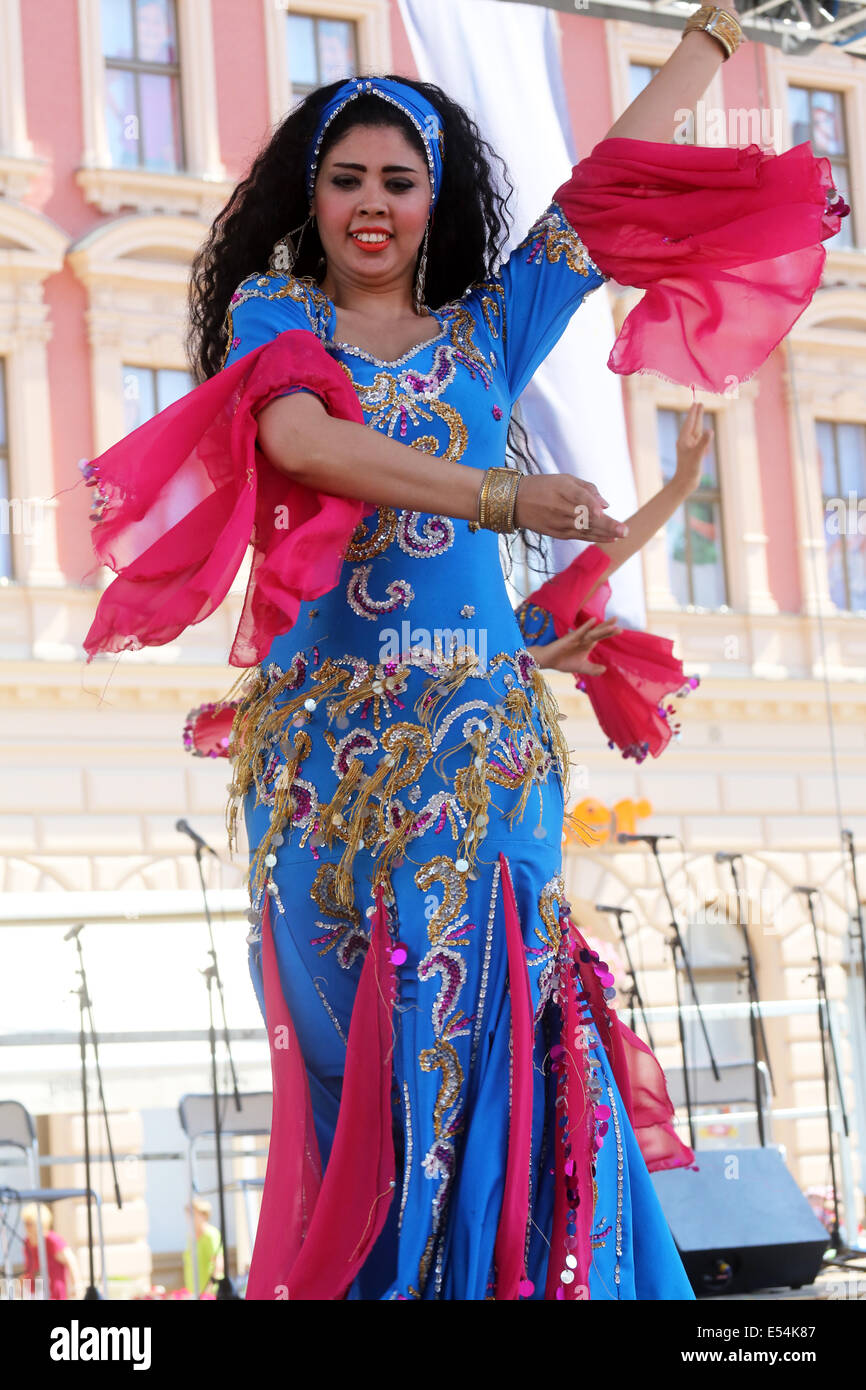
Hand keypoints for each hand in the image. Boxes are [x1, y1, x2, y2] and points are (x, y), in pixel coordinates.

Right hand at [514, 474, 628, 542]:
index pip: (578, 497)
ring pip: (585, 529)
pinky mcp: (557, 534)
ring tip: (622, 534)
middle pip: (586, 517)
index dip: (591, 504)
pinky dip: (596, 538)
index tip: (602, 511)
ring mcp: (558, 523)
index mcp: (561, 489)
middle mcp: (560, 508)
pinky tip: (610, 539)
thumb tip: (606, 505)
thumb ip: (587, 489)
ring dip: (605, 534)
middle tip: (625, 530)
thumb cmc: (544, 486)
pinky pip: (580, 536)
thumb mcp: (564, 479)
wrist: (515, 502)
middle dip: (607, 525)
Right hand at [540, 617, 620, 674]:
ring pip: (592, 632)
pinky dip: (586, 626)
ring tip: (612, 623)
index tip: (620, 629)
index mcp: (587, 644)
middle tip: (617, 619)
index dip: (609, 633)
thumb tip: (604, 669)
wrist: (548, 661)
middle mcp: (584, 639)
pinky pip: (580, 632)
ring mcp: (577, 638)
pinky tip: (593, 620)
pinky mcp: (570, 638)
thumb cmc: (564, 661)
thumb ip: (593, 669)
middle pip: (598, 631)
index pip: (601, 636)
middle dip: (608, 626)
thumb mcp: (581, 668)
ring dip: (602, 628)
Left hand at [674, 402, 711, 495]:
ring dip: (699, 422)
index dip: (694, 412)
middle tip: (699, 404)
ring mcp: (690, 448)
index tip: (696, 403)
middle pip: (693, 425)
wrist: (685, 483)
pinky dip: (702, 435)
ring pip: (696, 432)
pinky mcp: (694, 454)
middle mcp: (686, 442)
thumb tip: (710, 430)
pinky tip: (703, 434)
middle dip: (696, 414)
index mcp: (684, 440)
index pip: (690, 423)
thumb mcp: (698, 455)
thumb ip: (704, 442)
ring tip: (700, 414)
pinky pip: (699, 441)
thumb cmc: (689, 470)